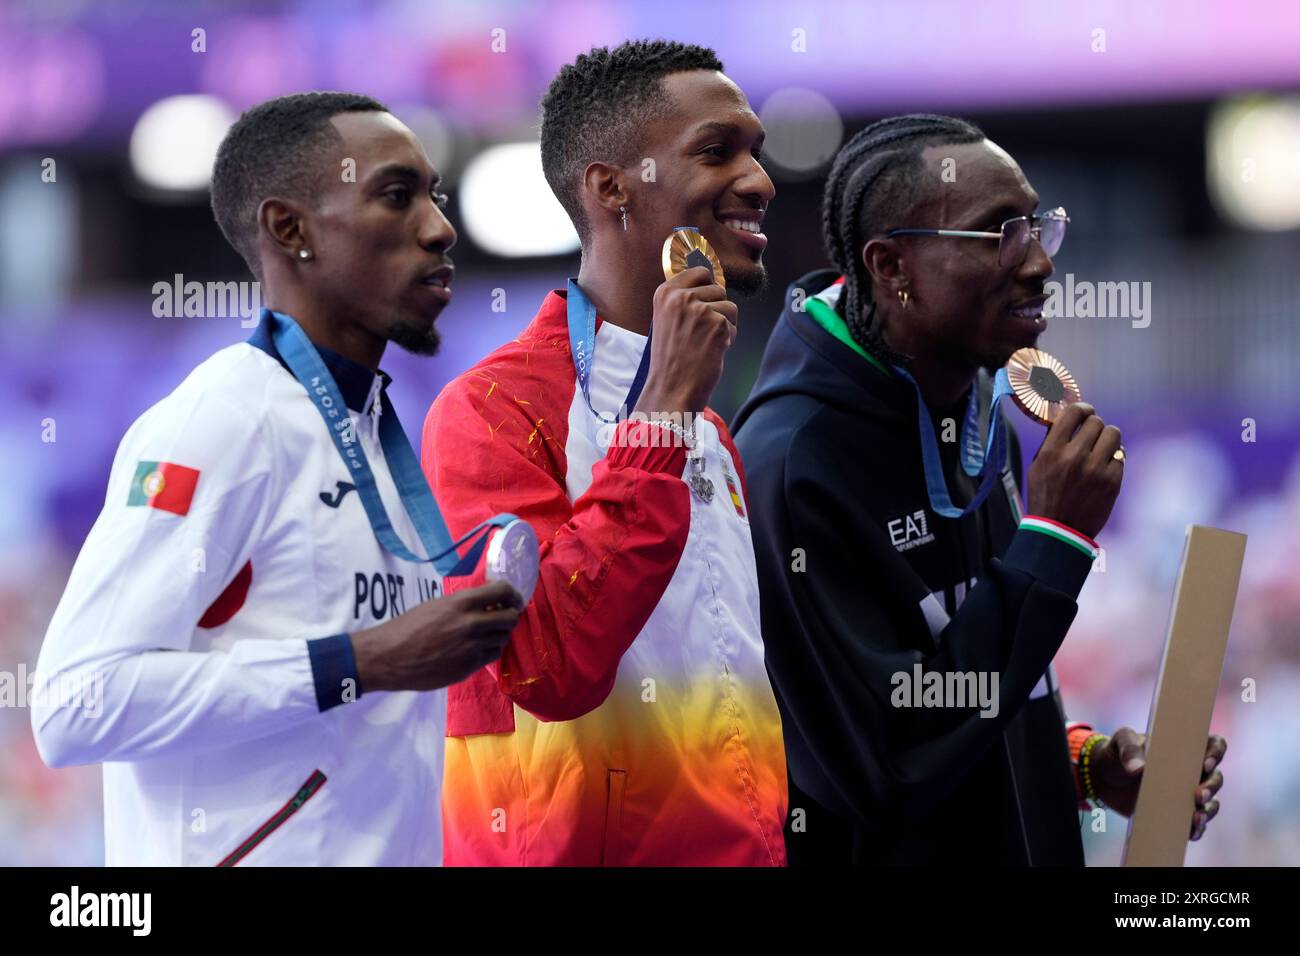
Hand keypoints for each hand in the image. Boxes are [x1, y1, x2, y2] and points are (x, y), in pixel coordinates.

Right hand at [350, 580, 522, 692]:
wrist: (390, 657)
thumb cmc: (408, 627)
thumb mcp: (438, 605)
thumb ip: (464, 604)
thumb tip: (486, 604)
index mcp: (462, 602)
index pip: (503, 591)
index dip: (511, 594)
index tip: (510, 597)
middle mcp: (473, 623)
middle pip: (511, 618)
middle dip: (509, 616)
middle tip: (502, 617)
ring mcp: (473, 647)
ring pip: (503, 638)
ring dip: (499, 635)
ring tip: (486, 634)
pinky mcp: (470, 667)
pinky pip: (491, 656)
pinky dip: (488, 651)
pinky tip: (476, 649)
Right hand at [634, 265, 737, 415]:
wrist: (671, 388)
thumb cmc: (671, 359)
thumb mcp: (668, 319)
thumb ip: (685, 299)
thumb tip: (714, 282)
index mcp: (665, 293)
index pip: (701, 273)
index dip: (707, 290)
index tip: (700, 308)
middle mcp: (681, 297)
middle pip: (718, 289)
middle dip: (716, 311)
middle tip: (698, 334)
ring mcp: (699, 310)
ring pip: (730, 307)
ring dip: (724, 326)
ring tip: (704, 343)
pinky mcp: (717, 324)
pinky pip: (734, 325)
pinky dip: (727, 340)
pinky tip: (710, 352)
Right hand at [1026, 402, 1122, 538]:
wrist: (1059, 530)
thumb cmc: (1046, 496)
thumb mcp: (1037, 466)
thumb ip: (1052, 441)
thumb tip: (1067, 419)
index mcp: (1052, 451)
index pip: (1074, 413)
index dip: (1082, 409)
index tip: (1084, 412)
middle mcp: (1074, 456)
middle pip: (1096, 421)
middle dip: (1094, 426)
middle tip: (1091, 435)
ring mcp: (1095, 469)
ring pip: (1113, 434)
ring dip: (1107, 438)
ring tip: (1101, 448)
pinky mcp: (1112, 481)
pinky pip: (1121, 456)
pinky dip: (1114, 459)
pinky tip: (1105, 467)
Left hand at [1090, 727, 1226, 839]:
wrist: (1102, 777)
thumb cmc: (1117, 752)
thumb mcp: (1120, 740)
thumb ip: (1129, 749)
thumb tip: (1139, 769)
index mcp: (1185, 747)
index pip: (1213, 745)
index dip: (1215, 753)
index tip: (1205, 763)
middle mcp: (1191, 771)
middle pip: (1215, 778)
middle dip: (1211, 787)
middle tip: (1198, 795)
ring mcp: (1185, 794)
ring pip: (1210, 803)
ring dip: (1208, 811)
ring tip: (1196, 817)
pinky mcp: (1176, 813)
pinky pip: (1194, 823)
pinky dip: (1196, 828)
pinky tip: (1191, 831)